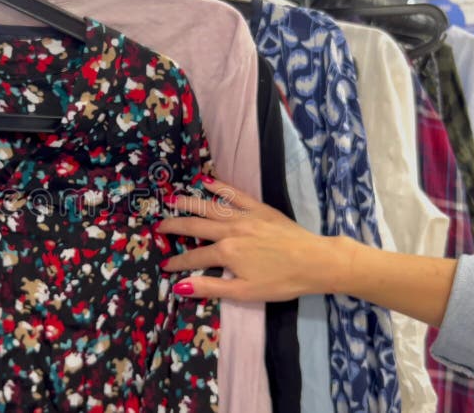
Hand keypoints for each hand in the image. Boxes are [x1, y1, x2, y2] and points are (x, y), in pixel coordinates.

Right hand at [157, 177, 350, 301]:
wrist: (316, 261)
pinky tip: (207, 181)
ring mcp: (244, 216)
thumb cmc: (281, 282)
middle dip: (174, 226)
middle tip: (157, 226)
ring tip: (172, 199)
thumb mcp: (244, 292)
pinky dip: (220, 187)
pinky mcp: (259, 208)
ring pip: (210, 207)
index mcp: (226, 253)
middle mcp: (230, 230)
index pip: (193, 258)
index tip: (163, 265)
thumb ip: (210, 287)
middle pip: (195, 227)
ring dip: (189, 203)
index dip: (176, 263)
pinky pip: (235, 194)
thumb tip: (179, 287)